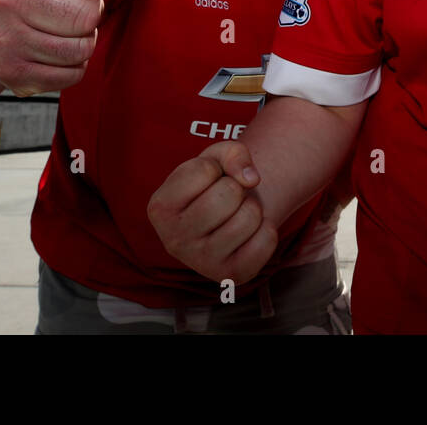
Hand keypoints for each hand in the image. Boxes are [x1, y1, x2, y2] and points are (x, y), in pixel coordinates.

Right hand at [0, 0, 131, 95]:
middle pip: (87, 15)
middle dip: (90, 11)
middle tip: (70, 2)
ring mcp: (4, 36)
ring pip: (81, 48)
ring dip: (81, 39)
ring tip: (60, 24)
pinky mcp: (10, 73)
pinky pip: (71, 75)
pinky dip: (71, 65)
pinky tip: (51, 47)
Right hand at [147, 140, 278, 284]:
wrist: (224, 221)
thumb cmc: (213, 185)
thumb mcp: (214, 159)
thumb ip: (232, 152)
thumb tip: (251, 179)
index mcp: (160, 208)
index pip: (204, 169)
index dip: (214, 167)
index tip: (208, 180)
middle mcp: (174, 240)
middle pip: (229, 193)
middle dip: (236, 188)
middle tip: (227, 199)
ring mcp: (201, 262)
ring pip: (249, 216)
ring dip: (251, 207)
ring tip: (236, 215)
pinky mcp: (231, 275)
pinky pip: (266, 239)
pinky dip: (266, 228)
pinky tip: (248, 234)